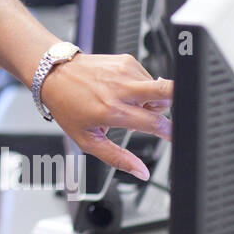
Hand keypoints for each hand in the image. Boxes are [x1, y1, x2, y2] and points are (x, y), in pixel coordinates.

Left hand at [39, 52, 172, 180]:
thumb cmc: (68, 105)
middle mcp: (121, 88)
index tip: (174, 137)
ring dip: (152, 99)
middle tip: (162, 114)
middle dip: (179, 102)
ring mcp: (125, 71)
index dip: (169, 133)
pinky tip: (125, 92)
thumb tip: (141, 172)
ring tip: (132, 105)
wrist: (54, 74)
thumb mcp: (87, 140)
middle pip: (167, 91)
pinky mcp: (126, 60)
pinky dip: (141, 87)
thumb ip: (117, 158)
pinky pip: (147, 77)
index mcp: (112, 110)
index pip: (154, 123)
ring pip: (159, 88)